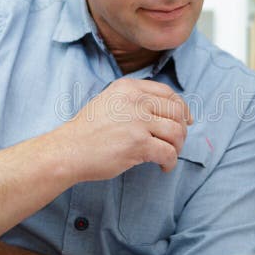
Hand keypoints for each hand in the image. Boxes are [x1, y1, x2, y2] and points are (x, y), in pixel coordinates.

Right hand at [55, 78, 191, 180]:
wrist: (68, 150)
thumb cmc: (88, 131)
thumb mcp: (110, 101)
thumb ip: (135, 100)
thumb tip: (168, 110)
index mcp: (129, 88)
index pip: (168, 93)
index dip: (181, 108)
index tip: (185, 121)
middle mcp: (136, 101)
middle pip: (176, 112)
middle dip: (181, 129)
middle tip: (175, 143)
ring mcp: (138, 122)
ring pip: (177, 132)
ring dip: (178, 147)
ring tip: (168, 155)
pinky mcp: (139, 144)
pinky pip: (168, 153)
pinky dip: (170, 162)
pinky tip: (163, 167)